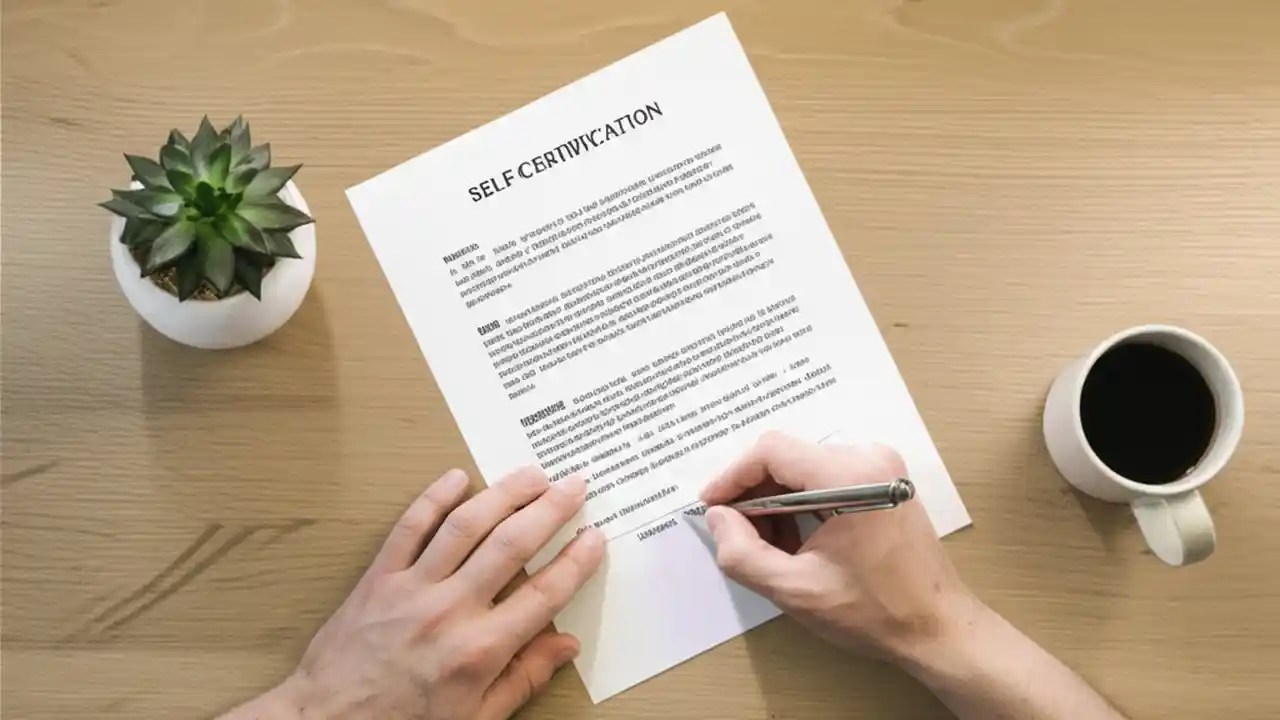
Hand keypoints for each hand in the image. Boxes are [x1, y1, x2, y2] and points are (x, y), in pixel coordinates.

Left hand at [237, 468, 604, 719]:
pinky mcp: (379, 578)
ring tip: (530, 474)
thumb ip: (523, 678)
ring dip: (503, 494)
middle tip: (575, 485)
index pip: (545, 593)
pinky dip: (433, 498)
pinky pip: (409, 527)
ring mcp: (412, 588)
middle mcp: (450, 611)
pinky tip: (457, 478)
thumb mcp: (475, 719)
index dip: (576, 561)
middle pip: (511, 545)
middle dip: (549, 510)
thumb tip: (565, 645)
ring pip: (465, 526)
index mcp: (480, 650)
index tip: (595, 537)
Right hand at [700, 432, 974, 662]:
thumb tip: (717, 519)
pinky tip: (794, 540)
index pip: (772, 450)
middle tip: (736, 533)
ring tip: (768, 545)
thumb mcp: (795, 590)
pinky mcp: (884, 480)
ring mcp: (881, 466)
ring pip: (804, 467)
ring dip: (777, 500)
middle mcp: (869, 458)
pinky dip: (801, 503)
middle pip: (787, 455)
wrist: (937, 627)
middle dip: (754, 493)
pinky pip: (825, 477)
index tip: (712, 505)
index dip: (733, 476)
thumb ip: (742, 553)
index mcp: (851, 476)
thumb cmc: (875, 612)